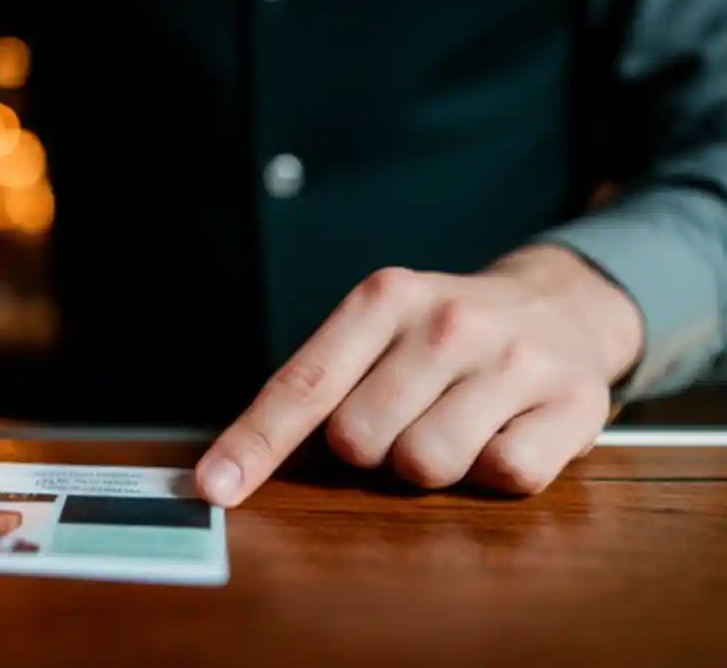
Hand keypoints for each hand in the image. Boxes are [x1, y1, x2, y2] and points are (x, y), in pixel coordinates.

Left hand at [196, 245, 643, 504]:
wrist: (562, 306)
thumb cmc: (443, 341)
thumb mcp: (375, 335)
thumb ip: (315, 390)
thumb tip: (232, 468)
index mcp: (383, 299)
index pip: (303, 385)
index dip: (254, 443)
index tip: (213, 487)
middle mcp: (447, 321)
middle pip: (360, 441)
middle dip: (369, 451)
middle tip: (404, 419)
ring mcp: (513, 358)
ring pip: (426, 466)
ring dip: (429, 467)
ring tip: (454, 425)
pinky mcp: (573, 401)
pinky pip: (504, 478)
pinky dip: (494, 472)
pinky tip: (504, 433)